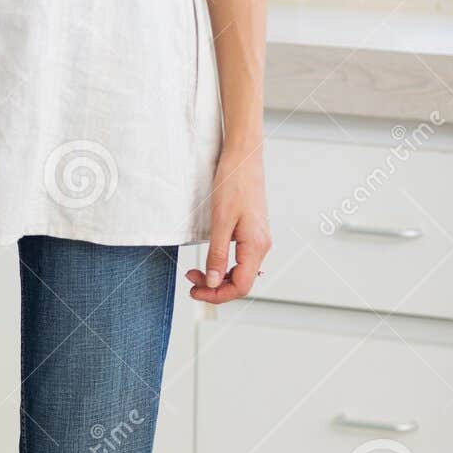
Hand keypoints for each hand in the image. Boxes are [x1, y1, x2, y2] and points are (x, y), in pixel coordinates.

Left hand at [186, 146, 270, 303]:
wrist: (243, 157)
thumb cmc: (233, 183)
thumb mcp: (220, 221)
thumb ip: (217, 255)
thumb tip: (214, 283)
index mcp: (256, 245)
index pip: (241, 286)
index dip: (217, 295)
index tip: (195, 291)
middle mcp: (261, 246)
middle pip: (241, 282)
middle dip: (215, 287)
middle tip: (190, 279)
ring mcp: (258, 239)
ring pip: (241, 271)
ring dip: (218, 277)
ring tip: (196, 271)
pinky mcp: (253, 233)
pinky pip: (241, 259)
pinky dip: (224, 265)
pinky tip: (211, 260)